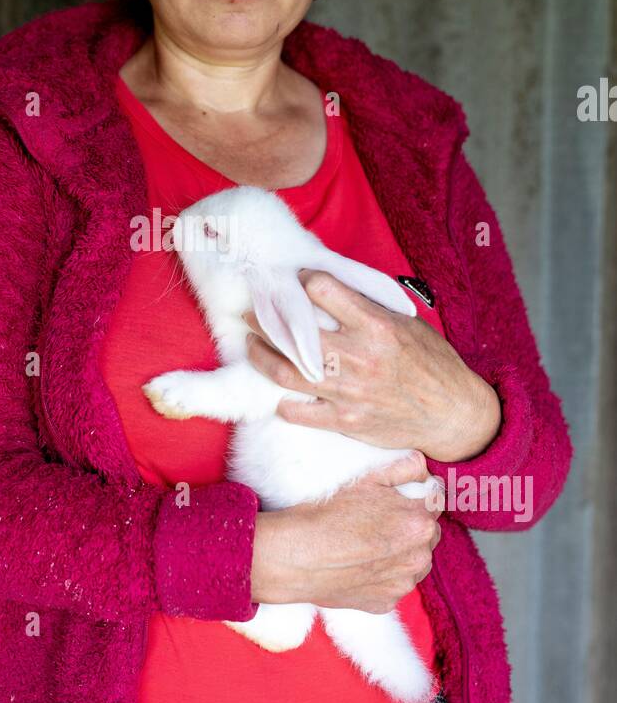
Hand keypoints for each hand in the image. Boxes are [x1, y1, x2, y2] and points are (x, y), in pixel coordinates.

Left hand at [242, 268, 501, 462]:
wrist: (452, 412)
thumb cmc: (431, 361)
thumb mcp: (407, 322)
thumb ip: (369, 305)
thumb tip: (331, 285)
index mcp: (375, 324)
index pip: (322, 289)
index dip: (302, 280)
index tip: (293, 281)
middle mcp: (358, 356)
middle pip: (292, 332)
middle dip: (263, 318)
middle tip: (250, 311)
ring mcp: (349, 391)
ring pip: (286, 372)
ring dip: (260, 357)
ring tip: (251, 345)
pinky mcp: (345, 421)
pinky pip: (299, 411)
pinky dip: (282, 401)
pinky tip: (276, 390)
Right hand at [251, 450, 443, 610]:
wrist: (297, 556)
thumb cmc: (328, 515)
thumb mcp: (367, 480)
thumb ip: (404, 469)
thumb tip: (423, 465)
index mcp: (419, 523)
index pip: (436, 502)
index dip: (417, 497)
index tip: (399, 499)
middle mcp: (419, 556)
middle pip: (428, 535)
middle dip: (412, 527)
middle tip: (380, 522)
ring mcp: (403, 583)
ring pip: (414, 562)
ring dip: (402, 554)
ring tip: (368, 545)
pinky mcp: (386, 603)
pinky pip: (393, 585)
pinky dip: (383, 577)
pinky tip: (359, 566)